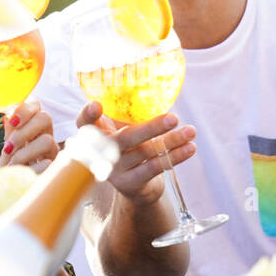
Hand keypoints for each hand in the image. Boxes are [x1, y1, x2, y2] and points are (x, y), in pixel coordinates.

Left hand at [0, 100, 57, 171]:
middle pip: (45, 118)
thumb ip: (11, 131)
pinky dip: (33, 167)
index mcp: (33, 128)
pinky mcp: (56, 170)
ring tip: (13, 164)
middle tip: (9, 147)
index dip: (26, 109)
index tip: (13, 121)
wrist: (13, 194)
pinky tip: (25, 173)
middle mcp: (45, 136)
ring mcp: (52, 153)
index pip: (36, 107)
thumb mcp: (8, 150)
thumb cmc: (11, 171)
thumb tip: (8, 113)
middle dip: (25, 130)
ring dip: (26, 151)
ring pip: (47, 140)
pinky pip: (48, 164)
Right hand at [75, 101, 195, 205]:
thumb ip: (131, 113)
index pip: (84, 123)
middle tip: (174, 118)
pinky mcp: (129, 183)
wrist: (134, 184)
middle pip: (125, 138)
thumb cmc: (130, 146)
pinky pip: (153, 168)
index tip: (96, 105)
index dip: (87, 114)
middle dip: (151, 128)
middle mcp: (101, 152)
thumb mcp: (124, 128)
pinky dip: (174, 157)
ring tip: (191, 131)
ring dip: (172, 141)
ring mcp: (114, 169)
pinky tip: (189, 148)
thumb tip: (161, 90)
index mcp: (96, 133)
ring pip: (145, 152)